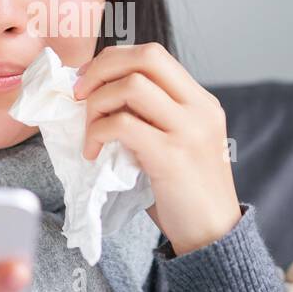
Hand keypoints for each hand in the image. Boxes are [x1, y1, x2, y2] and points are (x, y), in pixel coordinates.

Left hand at [70, 42, 241, 255]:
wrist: (213, 237)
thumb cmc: (184, 194)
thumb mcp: (174, 144)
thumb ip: (149, 118)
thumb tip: (96, 96)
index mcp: (201, 101)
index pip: (154, 55)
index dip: (114, 60)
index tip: (89, 81)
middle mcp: (200, 108)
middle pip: (146, 56)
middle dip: (102, 68)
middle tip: (79, 94)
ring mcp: (189, 131)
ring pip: (132, 86)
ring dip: (97, 103)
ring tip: (89, 131)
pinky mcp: (171, 157)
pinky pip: (123, 125)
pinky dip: (97, 132)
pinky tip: (92, 153)